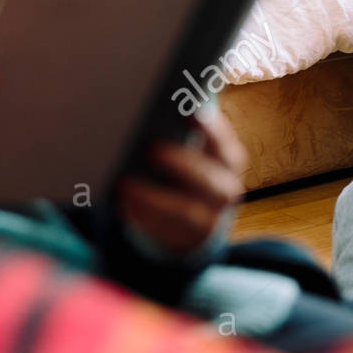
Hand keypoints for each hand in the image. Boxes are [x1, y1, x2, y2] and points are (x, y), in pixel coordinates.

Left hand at [116, 108, 245, 256]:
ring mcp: (210, 218)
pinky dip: (144, 217)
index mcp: (228, 160)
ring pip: (186, 212)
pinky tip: (124, 204)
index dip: (212, 130)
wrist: (194, 216)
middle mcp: (225, 189)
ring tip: (125, 184)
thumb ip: (179, 133)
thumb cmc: (185, 167)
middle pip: (210, 181)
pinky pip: (167, 231)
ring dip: (154, 198)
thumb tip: (151, 113)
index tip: (192, 113)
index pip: (224, 144)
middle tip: (152, 150)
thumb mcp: (192, 151)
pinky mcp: (188, 239)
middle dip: (183, 165)